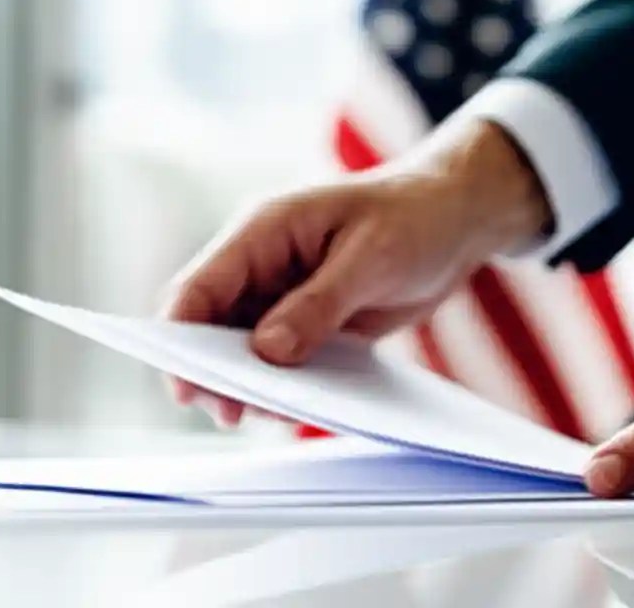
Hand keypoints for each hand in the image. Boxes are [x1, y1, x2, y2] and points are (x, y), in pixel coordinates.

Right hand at [161, 120, 553, 427]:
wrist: (454, 220)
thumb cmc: (413, 218)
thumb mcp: (370, 259)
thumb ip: (316, 305)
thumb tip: (267, 352)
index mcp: (263, 231)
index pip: (200, 285)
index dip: (179, 336)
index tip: (184, 385)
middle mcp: (263, 265)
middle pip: (209, 325)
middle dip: (210, 371)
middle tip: (228, 415)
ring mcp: (282, 295)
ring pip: (240, 349)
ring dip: (246, 384)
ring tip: (267, 415)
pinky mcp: (307, 322)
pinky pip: (278, 361)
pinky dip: (280, 386)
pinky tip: (293, 408)